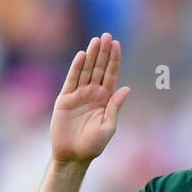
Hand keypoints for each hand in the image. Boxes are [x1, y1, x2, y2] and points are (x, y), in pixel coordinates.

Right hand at [50, 33, 130, 163]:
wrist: (72, 156)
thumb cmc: (92, 145)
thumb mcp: (108, 127)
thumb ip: (115, 107)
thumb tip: (126, 88)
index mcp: (105, 99)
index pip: (110, 74)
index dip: (113, 60)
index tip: (117, 44)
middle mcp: (92, 93)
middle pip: (99, 68)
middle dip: (103, 52)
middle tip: (107, 35)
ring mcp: (78, 95)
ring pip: (86, 70)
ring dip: (91, 55)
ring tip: (96, 40)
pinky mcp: (65, 99)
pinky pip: (71, 80)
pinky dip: (76, 68)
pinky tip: (82, 56)